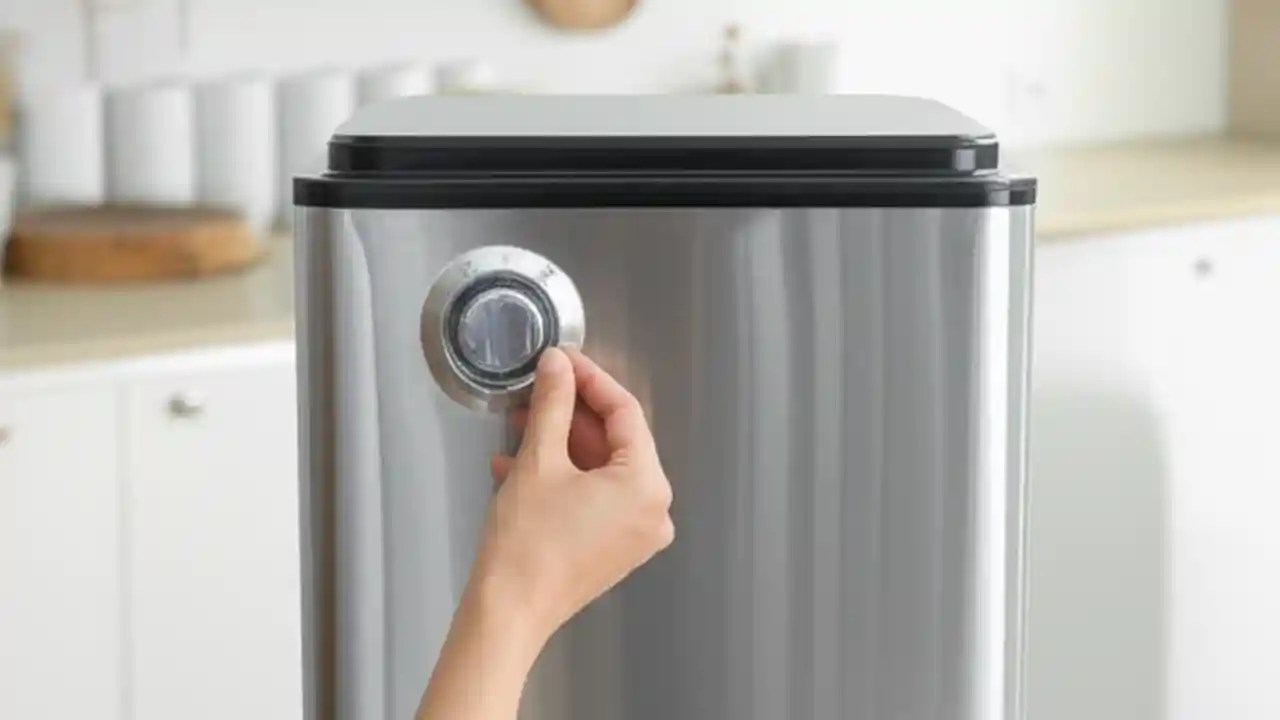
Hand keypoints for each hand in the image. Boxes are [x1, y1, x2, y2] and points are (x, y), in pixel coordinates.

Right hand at [465, 347, 674, 644]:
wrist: (508, 612)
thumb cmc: (526, 543)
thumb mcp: (538, 460)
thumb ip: (552, 404)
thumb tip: (557, 366)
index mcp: (647, 485)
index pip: (625, 412)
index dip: (590, 378)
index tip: (562, 359)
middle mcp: (653, 510)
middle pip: (616, 440)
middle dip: (572, 412)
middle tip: (539, 388)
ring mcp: (636, 533)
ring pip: (602, 468)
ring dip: (562, 443)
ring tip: (521, 425)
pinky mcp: (615, 547)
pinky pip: (596, 495)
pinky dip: (564, 476)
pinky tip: (520, 465)